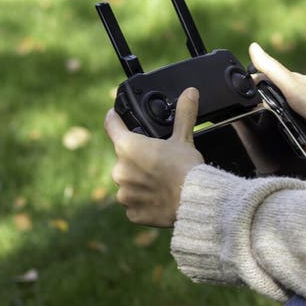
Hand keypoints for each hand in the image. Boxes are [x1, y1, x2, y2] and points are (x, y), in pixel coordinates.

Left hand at [104, 88, 203, 227]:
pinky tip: (160, 196)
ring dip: (139, 179)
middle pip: (124, 157)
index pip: (112, 125)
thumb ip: (184, 113)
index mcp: (128, 147)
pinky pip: (134, 203)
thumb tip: (190, 92)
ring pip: (128, 181)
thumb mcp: (184, 137)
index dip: (114, 118)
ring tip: (161, 179)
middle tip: (157, 158)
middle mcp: (119, 170)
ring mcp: (124, 194)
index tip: (115, 115)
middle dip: (137, 157)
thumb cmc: (185, 168)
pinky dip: (144, 199)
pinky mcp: (132, 213)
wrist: (193, 201)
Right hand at [248, 43, 305, 159]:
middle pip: (267, 104)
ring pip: (273, 123)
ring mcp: (297, 121)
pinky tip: (271, 142)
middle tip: (250, 114)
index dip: (253, 86)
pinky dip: (277, 141)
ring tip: (260, 130)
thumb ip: (271, 68)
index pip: (267, 82)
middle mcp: (295, 102)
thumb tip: (252, 46)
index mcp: (294, 85)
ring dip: (267, 127)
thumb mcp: (291, 83)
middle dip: (258, 110)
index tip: (241, 93)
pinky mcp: (299, 140)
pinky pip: (282, 140)